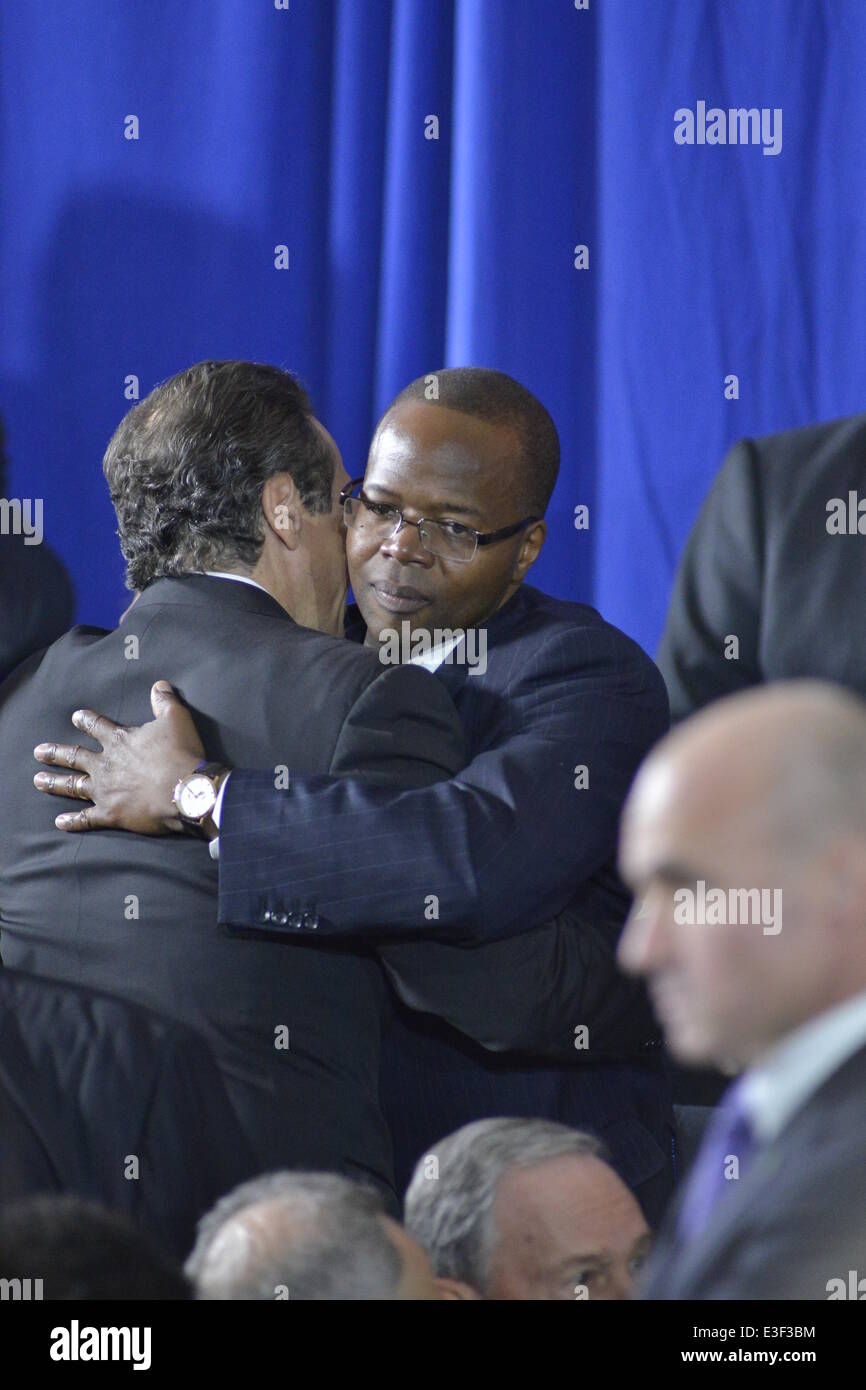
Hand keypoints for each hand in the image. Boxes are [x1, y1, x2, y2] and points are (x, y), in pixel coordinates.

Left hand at [33, 681, 206, 833]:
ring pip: (73, 785)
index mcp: (119, 741)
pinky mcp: (111, 814)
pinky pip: (87, 819)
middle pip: (75, 756)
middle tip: (38, 752)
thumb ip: (165, 701)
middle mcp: (105, 765)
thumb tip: (159, 685)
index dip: (85, 721)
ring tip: (38, 780)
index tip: (75, 717)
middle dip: (55, 753)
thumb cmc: (180, 754)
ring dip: (54, 782)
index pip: (97, 726)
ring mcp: (105, 790)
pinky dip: (72, 821)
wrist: (185, 791)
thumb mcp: (176, 719)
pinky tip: (59, 822)